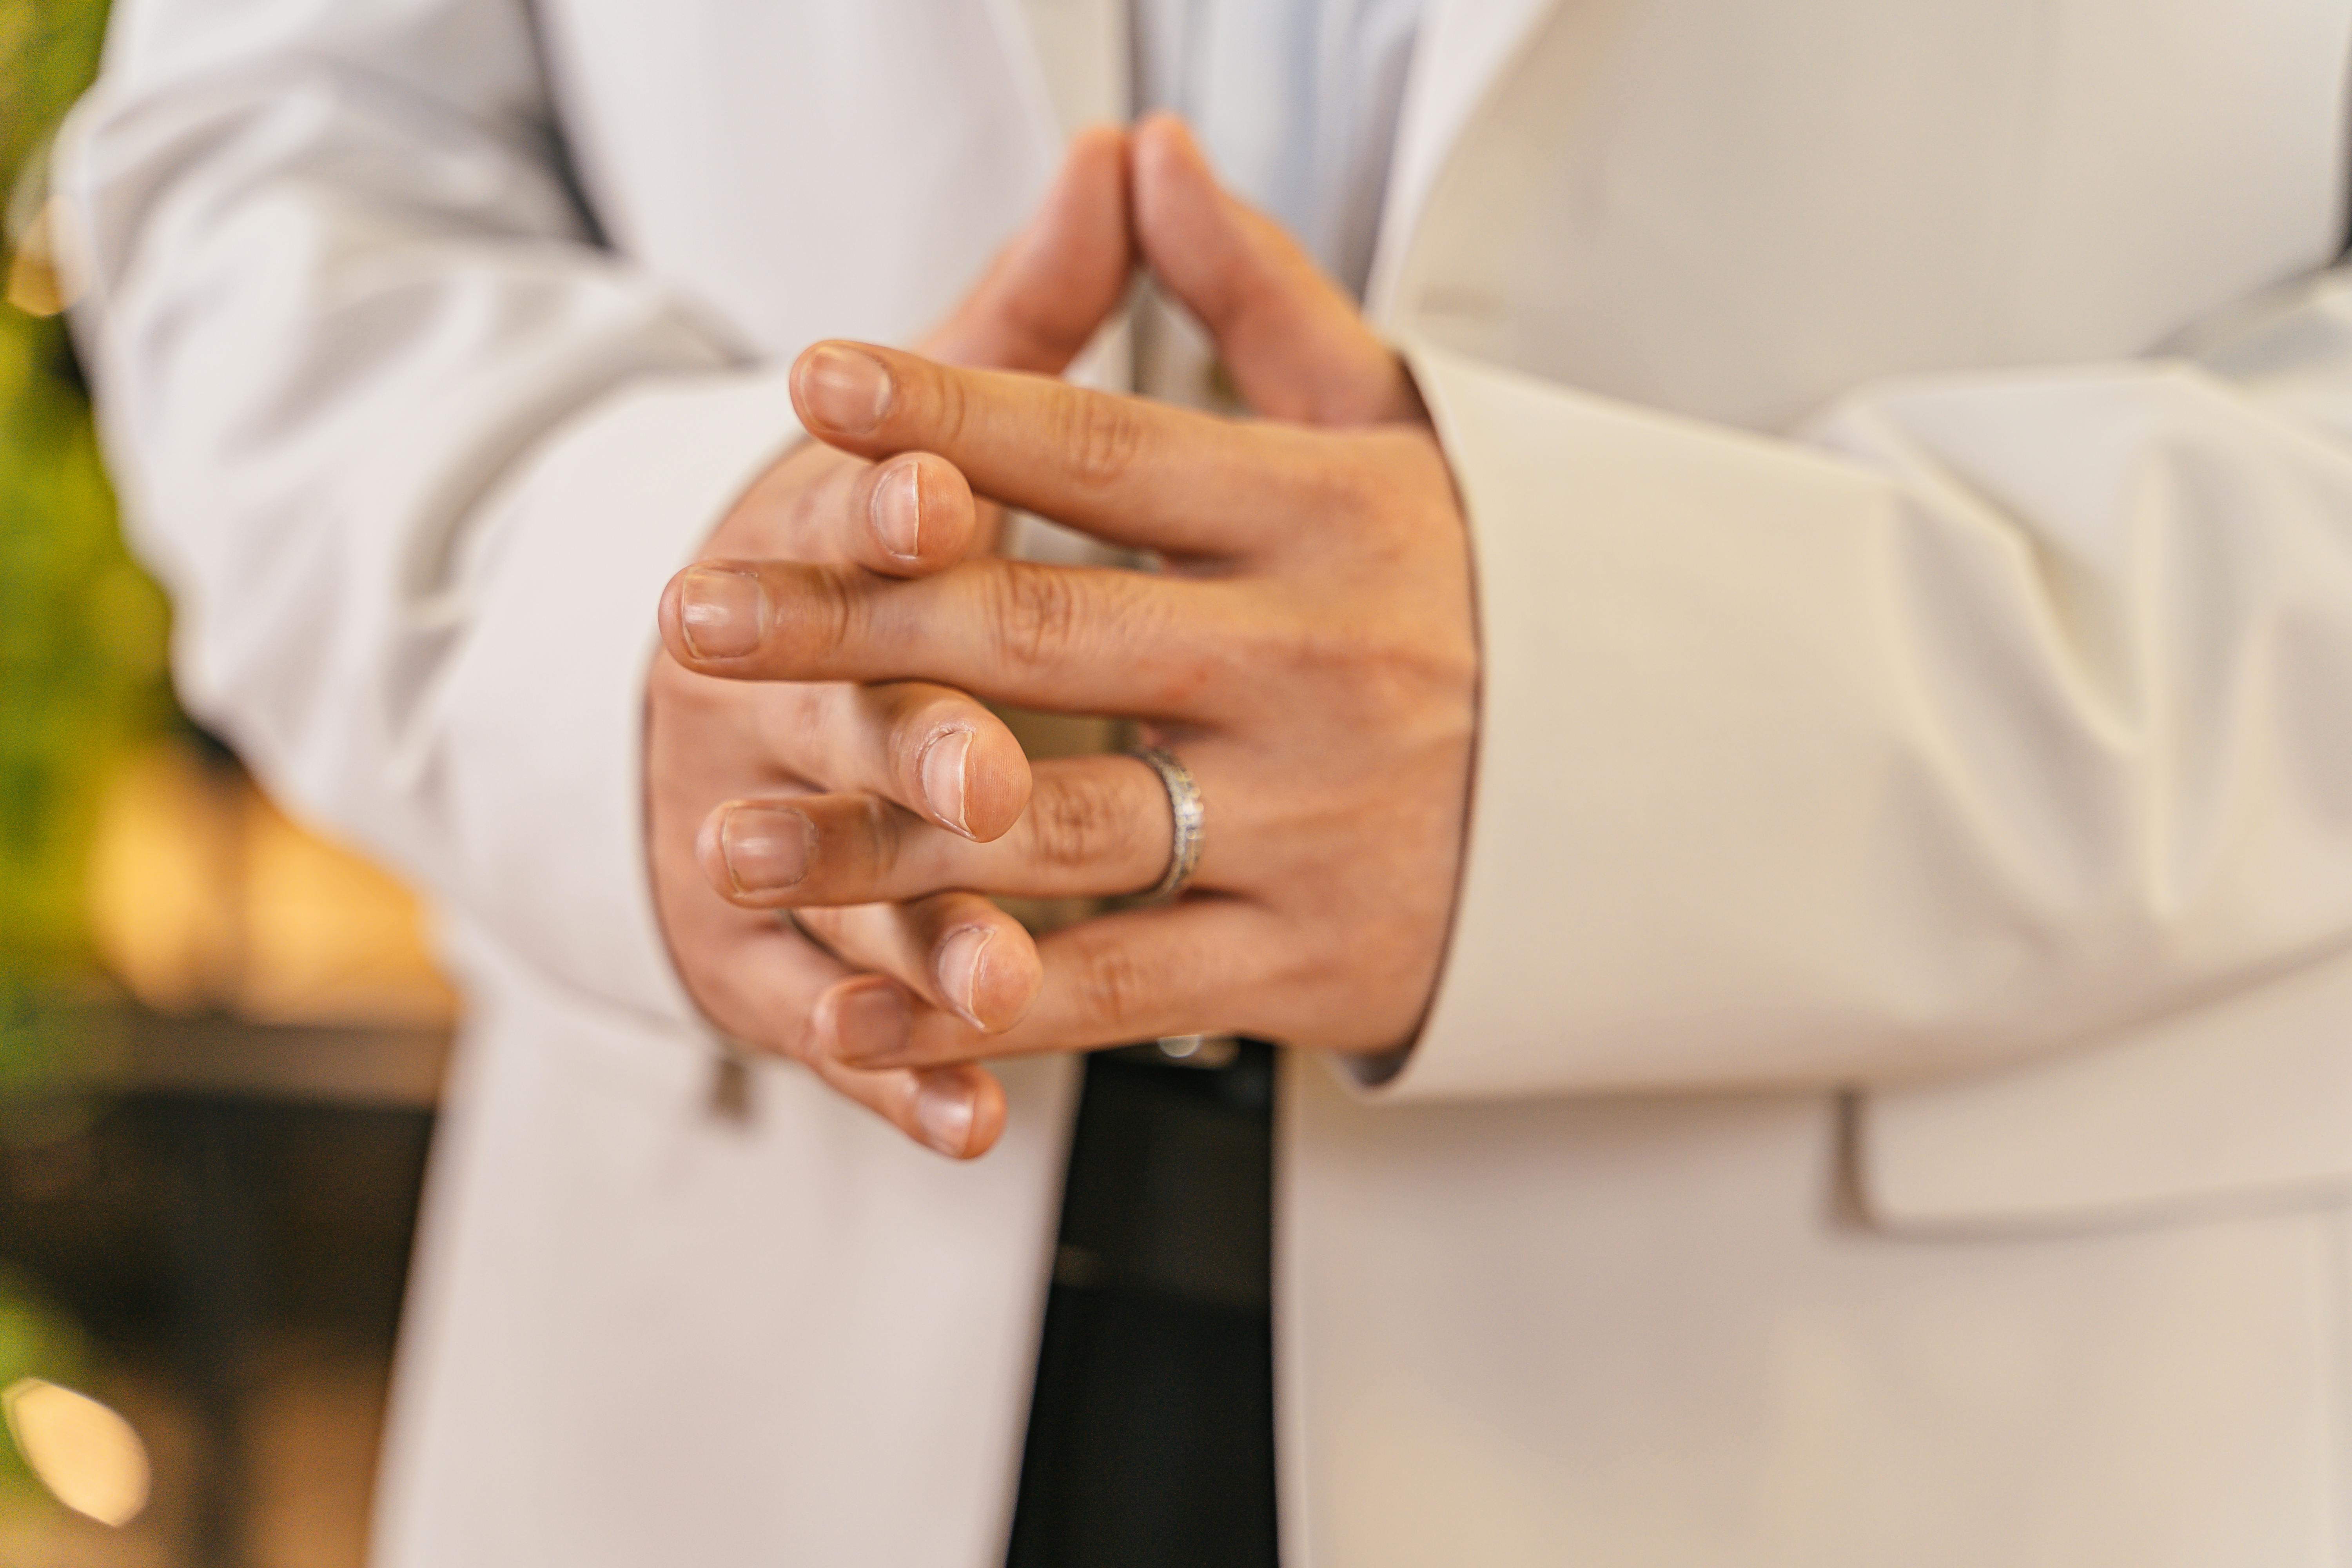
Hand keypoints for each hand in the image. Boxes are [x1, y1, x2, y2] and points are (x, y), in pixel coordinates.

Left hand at [660, 116, 1477, 1075]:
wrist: (1665, 794)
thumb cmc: (1481, 594)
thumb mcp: (1394, 433)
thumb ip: (1256, 299)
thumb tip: (1143, 151)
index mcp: (1330, 519)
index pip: (1105, 450)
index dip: (948, 415)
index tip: (811, 386)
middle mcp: (1317, 666)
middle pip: (1041, 635)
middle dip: (849, 627)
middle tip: (688, 619)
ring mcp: (1314, 825)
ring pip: (1054, 829)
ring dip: (873, 836)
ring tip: (718, 826)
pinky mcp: (1308, 963)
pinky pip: (1114, 990)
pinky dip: (977, 1008)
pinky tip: (853, 1004)